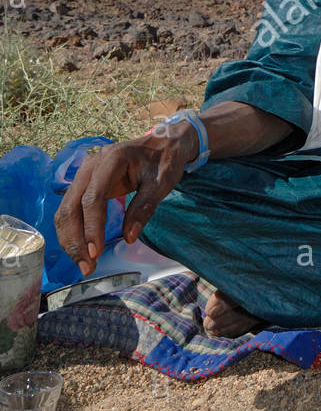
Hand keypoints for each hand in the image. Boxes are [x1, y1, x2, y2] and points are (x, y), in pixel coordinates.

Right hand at [54, 125, 197, 277]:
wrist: (163, 144)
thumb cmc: (165, 161)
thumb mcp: (162, 183)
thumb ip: (144, 208)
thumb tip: (129, 238)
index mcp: (111, 160)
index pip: (93, 198)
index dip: (92, 227)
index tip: (96, 252)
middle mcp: (90, 165)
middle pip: (71, 206)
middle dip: (75, 239)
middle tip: (87, 266)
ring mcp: (84, 174)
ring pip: (65, 210)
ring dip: (70, 239)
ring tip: (83, 264)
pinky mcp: (84, 185)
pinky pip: (71, 209)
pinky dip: (72, 231)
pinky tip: (81, 249)